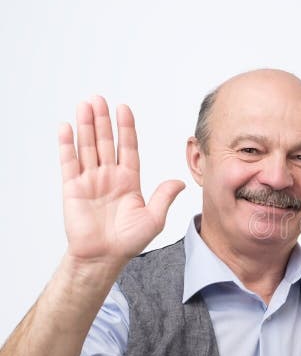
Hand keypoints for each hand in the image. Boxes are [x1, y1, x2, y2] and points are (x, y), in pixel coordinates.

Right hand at [59, 96, 184, 265]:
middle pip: (105, 141)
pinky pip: (69, 162)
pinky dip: (67, 144)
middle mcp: (109, 176)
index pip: (127, 147)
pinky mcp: (73, 188)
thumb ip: (164, 197)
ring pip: (87, 146)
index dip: (125, 128)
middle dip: (102, 120)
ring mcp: (90, 180)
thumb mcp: (154, 218)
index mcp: (129, 180)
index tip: (124, 108)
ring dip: (85, 125)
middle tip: (99, 98)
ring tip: (85, 104)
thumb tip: (179, 181)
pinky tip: (66, 127)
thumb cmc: (129, 242)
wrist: (104, 257)